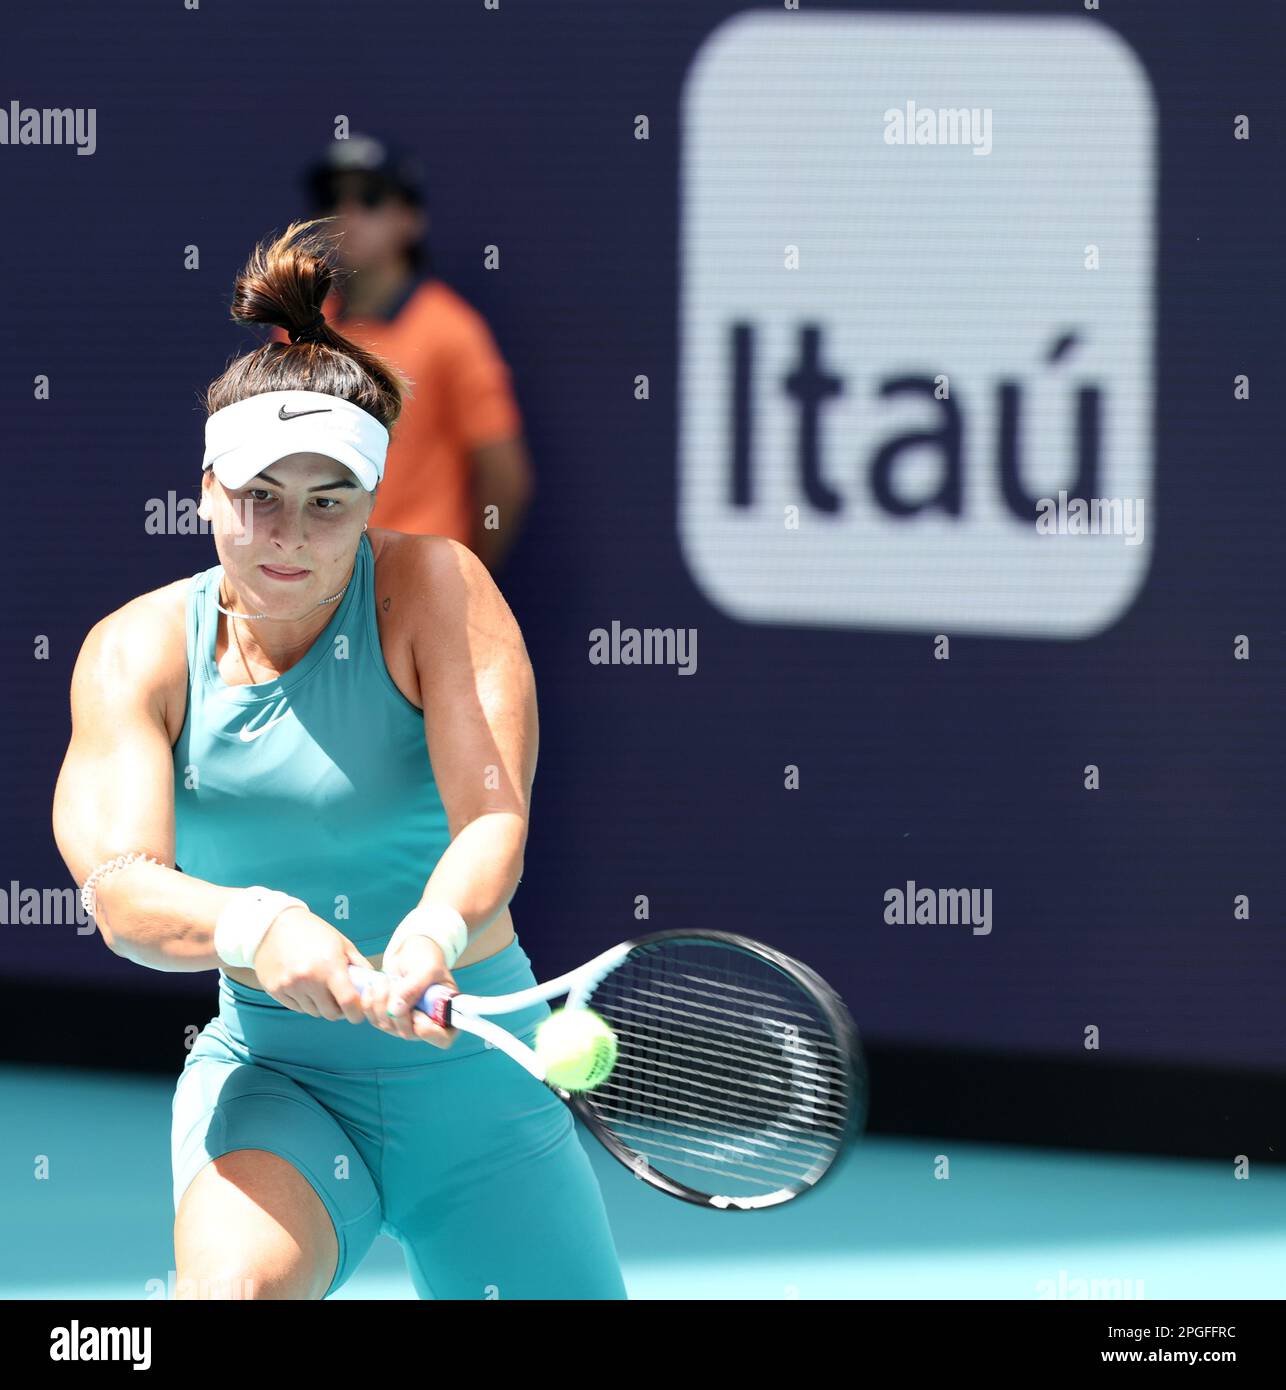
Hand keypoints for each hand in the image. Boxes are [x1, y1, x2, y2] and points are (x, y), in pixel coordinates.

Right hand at [250, 907, 369, 1023]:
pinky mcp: (276, 990)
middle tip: (339, 999)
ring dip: (320, 1006)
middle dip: (338, 1010)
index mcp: (329, 966)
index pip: (348, 1002)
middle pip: (330, 1013)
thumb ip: (359, 964)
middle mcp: (309, 979)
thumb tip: (373, 983)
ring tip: (320, 987)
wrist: (274, 925)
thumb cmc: (312, 931)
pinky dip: (304, 1002)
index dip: (357, 1012)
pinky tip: (304, 986)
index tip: (358, 1013)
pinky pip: (296, 1007)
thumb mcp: (341, 943)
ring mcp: (290, 986)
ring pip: (312, 1012)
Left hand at [359, 933, 459, 1048]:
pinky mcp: (388, 1017)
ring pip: (387, 1025)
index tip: (418, 1018)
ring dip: (381, 1002)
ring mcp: (405, 1022)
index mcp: (445, 1013)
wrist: (410, 953)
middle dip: (398, 1009)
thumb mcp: (427, 968)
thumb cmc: (426, 959)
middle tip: (395, 984)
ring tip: (385, 980)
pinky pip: (374, 1019)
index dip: (431, 1034)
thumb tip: (396, 1011)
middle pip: (409, 1032)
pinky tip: (373, 987)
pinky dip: (370, 1003)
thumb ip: (415, 988)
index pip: (443, 1038)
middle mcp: (426, 1023)